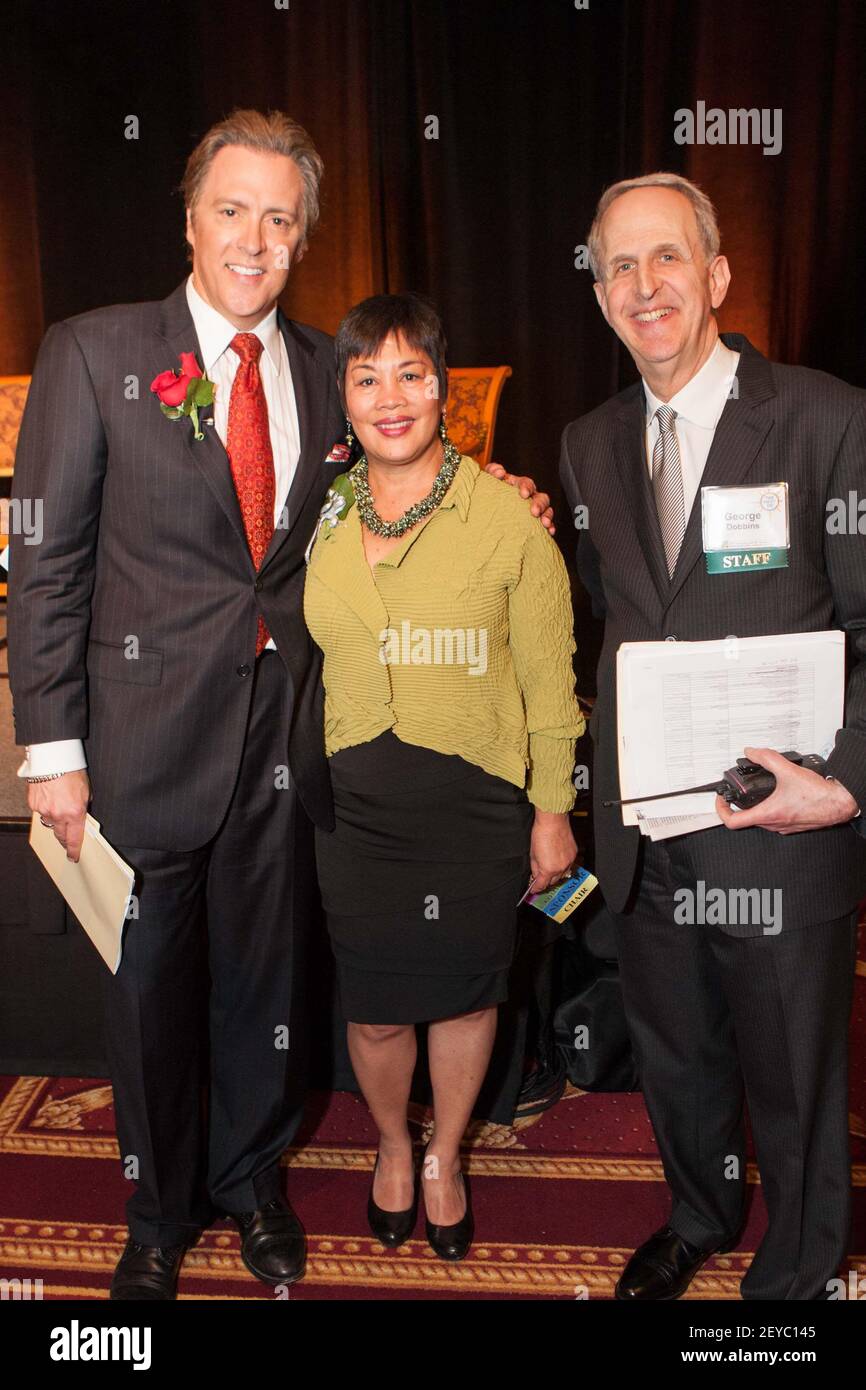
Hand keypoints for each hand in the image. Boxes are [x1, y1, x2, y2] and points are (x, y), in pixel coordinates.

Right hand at [28, 770, 90, 861]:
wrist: (52, 760)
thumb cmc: (71, 772)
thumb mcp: (87, 791)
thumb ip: (85, 806)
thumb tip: (82, 815)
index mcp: (74, 813)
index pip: (74, 838)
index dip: (74, 850)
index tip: (74, 857)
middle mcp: (58, 815)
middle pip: (60, 835)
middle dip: (64, 839)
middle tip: (67, 841)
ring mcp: (44, 811)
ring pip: (50, 822)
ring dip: (55, 819)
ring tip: (59, 807)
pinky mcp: (34, 805)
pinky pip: (41, 811)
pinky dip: (46, 808)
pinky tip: (50, 797)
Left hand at [484, 461, 554, 533]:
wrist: (486, 509)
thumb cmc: (488, 492)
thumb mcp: (487, 479)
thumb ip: (491, 470)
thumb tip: (501, 472)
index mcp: (518, 485)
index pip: (526, 483)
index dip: (526, 487)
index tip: (523, 494)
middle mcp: (529, 497)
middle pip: (541, 497)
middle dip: (539, 504)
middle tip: (534, 512)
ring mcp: (533, 509)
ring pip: (547, 510)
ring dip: (547, 515)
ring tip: (545, 523)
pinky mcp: (534, 523)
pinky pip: (546, 524)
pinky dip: (550, 527)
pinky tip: (550, 532)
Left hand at [530, 809, 576, 891]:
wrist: (553, 821)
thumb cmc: (541, 833)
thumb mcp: (532, 854)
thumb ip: (535, 868)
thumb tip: (535, 875)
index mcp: (548, 869)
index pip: (542, 885)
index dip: (536, 888)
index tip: (534, 889)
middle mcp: (560, 867)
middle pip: (553, 882)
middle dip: (546, 881)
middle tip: (540, 877)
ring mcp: (569, 861)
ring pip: (562, 874)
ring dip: (555, 874)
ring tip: (549, 868)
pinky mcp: (574, 854)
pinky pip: (568, 865)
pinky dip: (562, 865)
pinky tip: (557, 859)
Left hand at [715, 746, 859, 835]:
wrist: (839, 803)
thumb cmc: (818, 794)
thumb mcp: (787, 770)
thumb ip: (767, 758)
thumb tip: (752, 752)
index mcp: (768, 814)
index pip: (733, 822)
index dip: (721, 810)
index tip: (721, 800)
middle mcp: (774, 824)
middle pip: (746, 819)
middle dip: (739, 805)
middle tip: (736, 793)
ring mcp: (783, 827)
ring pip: (761, 820)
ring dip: (755, 807)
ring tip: (755, 793)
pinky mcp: (793, 825)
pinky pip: (775, 819)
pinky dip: (770, 808)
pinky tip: (776, 797)